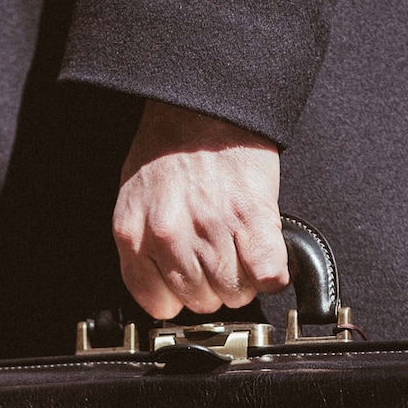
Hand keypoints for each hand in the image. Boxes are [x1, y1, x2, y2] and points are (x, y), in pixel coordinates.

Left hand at [113, 100, 287, 319]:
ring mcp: (210, 229)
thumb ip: (143, 243)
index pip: (157, 303)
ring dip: (245, 281)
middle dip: (214, 287)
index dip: (179, 298)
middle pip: (200, 302)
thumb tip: (163, 284)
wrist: (204, 105)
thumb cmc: (170, 147)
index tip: (191, 287)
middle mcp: (168, 236)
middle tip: (220, 260)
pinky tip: (268, 259)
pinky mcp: (251, 218)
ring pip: (235, 294)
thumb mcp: (135, 198)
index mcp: (133, 233)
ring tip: (243, 254)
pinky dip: (273, 274)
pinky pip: (267, 275)